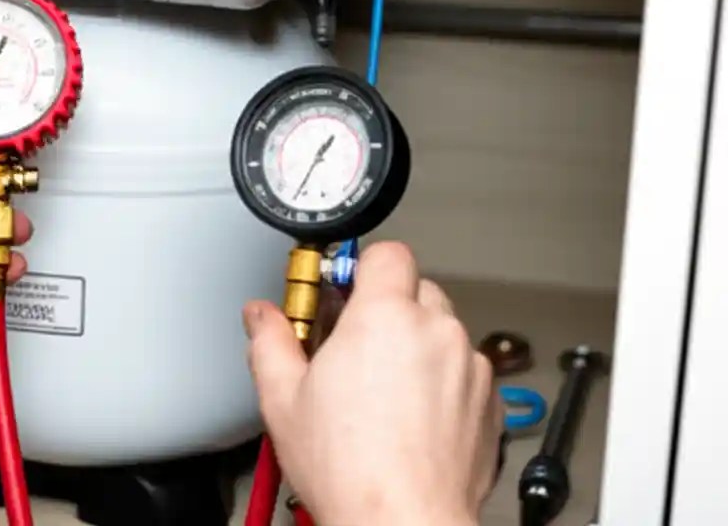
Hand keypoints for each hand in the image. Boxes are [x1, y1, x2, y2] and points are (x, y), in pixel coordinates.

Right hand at [244, 242, 501, 525]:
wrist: (403, 522)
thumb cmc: (349, 468)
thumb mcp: (282, 398)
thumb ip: (270, 341)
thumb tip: (261, 315)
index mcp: (383, 316)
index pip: (385, 253)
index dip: (360, 267)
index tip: (339, 292)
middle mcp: (435, 331)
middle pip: (415, 289)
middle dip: (385, 309)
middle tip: (352, 346)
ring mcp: (469, 366)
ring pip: (441, 332)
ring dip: (416, 346)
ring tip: (383, 393)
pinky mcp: (490, 401)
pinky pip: (464, 371)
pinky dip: (442, 383)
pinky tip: (411, 419)